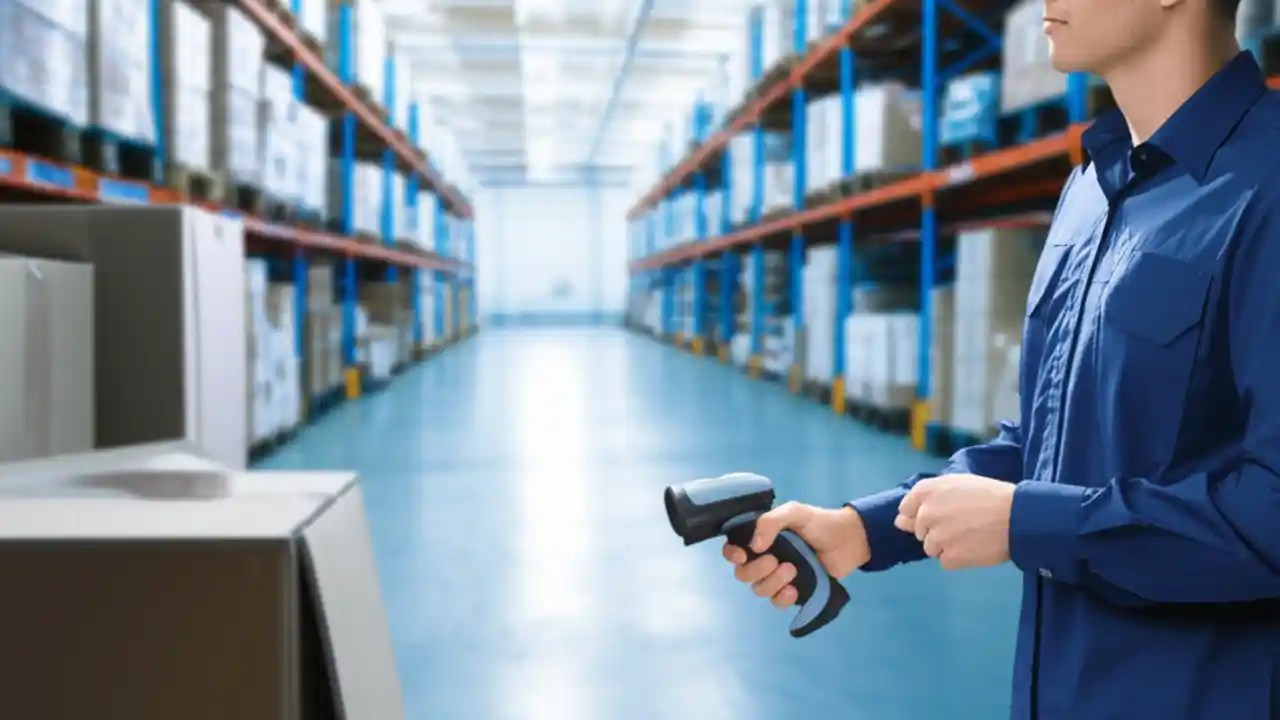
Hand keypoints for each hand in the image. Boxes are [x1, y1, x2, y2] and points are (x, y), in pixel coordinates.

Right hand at [721, 502, 869, 608]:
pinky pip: (776, 602)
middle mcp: (765, 558)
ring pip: (759, 589)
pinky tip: (794, 590)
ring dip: (772, 582)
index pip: (733, 550)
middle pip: (742, 574)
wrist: (849, 540)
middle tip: (775, 560)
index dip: (732, 555)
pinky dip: (782, 598)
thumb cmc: (820, 523)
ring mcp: (778, 577)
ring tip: (793, 570)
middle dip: (755, 570)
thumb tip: (754, 546)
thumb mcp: (795, 512)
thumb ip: (770, 522)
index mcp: (761, 538)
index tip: (742, 555)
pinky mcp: (793, 591)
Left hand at [895, 474, 1013, 570]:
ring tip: (971, 535)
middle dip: (936, 530)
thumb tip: (899, 522)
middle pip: (920, 531)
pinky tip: (974, 547)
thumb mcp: (956, 485)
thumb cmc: (989, 495)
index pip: (906, 509)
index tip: (942, 515)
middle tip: (963, 524)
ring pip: (931, 548)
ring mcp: (937, 537)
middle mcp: (926, 514)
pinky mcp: (950, 557)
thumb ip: (924, 500)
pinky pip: (946, 561)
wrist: (1018, 516)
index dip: (923, 514)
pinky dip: (958, 558)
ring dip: (947, 545)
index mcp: (926, 491)